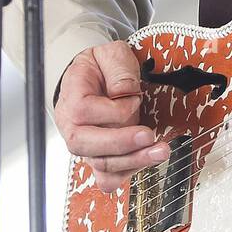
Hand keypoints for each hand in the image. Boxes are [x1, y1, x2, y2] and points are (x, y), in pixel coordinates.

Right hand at [54, 40, 169, 192]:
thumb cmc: (102, 67)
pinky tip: (146, 158)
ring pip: (101, 166)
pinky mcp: (100, 158)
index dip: (112, 109)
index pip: (83, 110)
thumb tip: (124, 93)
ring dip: (133, 161)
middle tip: (150, 136)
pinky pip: (108, 178)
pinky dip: (128, 172)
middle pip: (85, 144)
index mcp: (71, 96)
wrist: (95, 80)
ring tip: (160, 151)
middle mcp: (72, 125)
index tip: (135, 98)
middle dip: (121, 143)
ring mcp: (86, 145)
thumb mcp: (110, 54)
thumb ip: (118, 69)